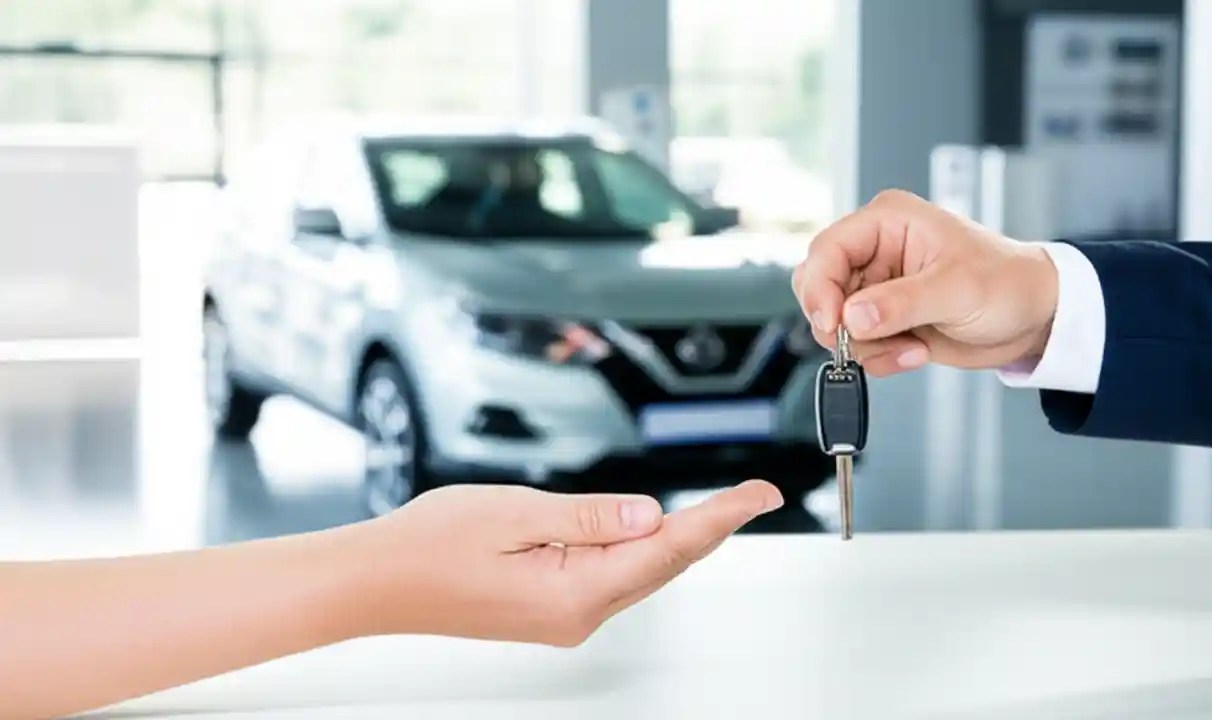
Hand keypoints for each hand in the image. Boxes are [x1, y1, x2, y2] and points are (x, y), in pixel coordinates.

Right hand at [350, 481, 783, 645]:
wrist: (378, 583)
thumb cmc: (431, 545)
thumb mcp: (515, 512)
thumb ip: (590, 516)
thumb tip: (650, 515)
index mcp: (574, 593)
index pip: (668, 550)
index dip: (721, 519)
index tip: (760, 496)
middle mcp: (577, 616)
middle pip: (662, 565)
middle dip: (711, 527)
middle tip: (753, 494)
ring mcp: (564, 619)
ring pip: (639, 572)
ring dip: (677, 540)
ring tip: (718, 508)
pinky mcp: (551, 612)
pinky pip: (611, 577)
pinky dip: (639, 551)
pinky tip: (650, 530)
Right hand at [792, 190, 1059, 376]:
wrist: (1034, 317)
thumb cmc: (1009, 282)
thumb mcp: (957, 289)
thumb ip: (901, 302)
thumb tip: (853, 317)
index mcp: (888, 222)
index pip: (828, 250)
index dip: (820, 288)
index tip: (832, 323)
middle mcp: (876, 251)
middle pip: (820, 287)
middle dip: (839, 323)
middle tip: (866, 342)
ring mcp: (877, 287)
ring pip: (835, 322)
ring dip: (868, 346)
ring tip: (910, 346)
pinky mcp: (884, 318)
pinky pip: (857, 344)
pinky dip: (880, 357)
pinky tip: (915, 351)